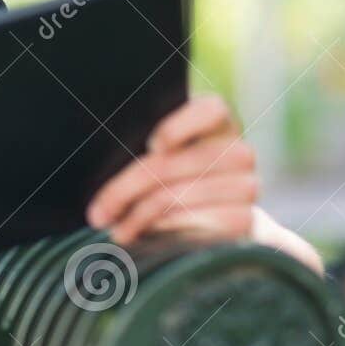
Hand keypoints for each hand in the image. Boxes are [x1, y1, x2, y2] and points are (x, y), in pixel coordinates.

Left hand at [86, 95, 258, 246]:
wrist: (208, 218)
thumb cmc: (168, 179)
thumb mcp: (156, 157)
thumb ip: (141, 150)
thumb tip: (103, 162)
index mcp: (216, 123)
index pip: (211, 110)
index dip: (181, 126)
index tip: (153, 146)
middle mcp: (237, 151)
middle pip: (172, 163)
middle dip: (126, 189)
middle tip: (98, 213)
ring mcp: (246, 185)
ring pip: (177, 195)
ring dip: (138, 216)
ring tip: (116, 229)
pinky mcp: (245, 219)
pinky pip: (197, 222)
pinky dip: (165, 229)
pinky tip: (146, 235)